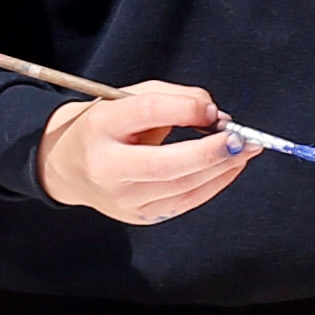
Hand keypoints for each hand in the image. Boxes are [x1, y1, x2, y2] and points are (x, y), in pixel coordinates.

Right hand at [37, 82, 257, 222]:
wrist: (67, 168)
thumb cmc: (103, 127)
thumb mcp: (124, 100)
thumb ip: (169, 98)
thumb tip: (214, 114)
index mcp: (99, 126)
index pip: (147, 112)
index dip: (186, 108)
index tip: (212, 109)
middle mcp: (107, 166)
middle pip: (167, 162)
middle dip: (211, 152)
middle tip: (242, 138)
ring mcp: (123, 198)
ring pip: (182, 186)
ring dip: (221, 168)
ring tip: (246, 150)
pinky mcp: (140, 216)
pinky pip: (186, 201)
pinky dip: (213, 184)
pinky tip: (230, 168)